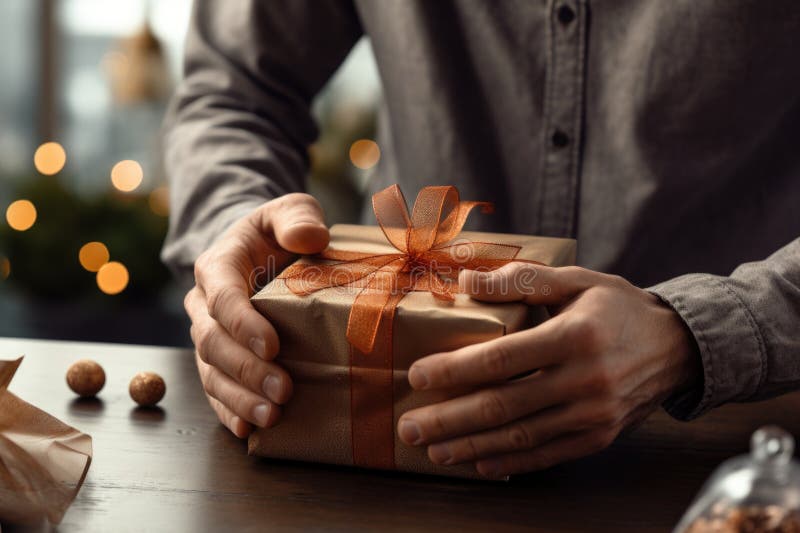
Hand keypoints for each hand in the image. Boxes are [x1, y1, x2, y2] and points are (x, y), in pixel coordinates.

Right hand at [185, 193, 328, 437]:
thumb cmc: (276, 231)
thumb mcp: (289, 211)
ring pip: (211, 372)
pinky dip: (229, 411)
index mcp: (218, 266)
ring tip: (270, 417)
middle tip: (283, 391)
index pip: (223, 297)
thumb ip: (297, 217)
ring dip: (239, 398)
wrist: (258, 251)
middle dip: (247, 370)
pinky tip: (249, 430)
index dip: (243, 323)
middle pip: (213, 342)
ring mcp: (209, 335)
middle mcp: (204, 305)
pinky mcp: (220, 360)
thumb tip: (311, 236)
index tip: (272, 346)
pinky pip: (215, 389)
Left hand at [397, 264, 699, 477]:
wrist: (678, 348)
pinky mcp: (598, 436)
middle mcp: (585, 380)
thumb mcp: (577, 280)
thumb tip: (466, 281)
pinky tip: (478, 463)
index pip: (502, 358)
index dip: (455, 370)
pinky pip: (547, 454)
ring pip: (520, 436)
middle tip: (409, 426)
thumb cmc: (618, 308)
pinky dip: (510, 462)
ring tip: (433, 449)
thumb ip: (522, 280)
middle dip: (449, 420)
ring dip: (471, 446)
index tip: (418, 376)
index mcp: (575, 336)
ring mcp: (594, 415)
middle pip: (503, 406)